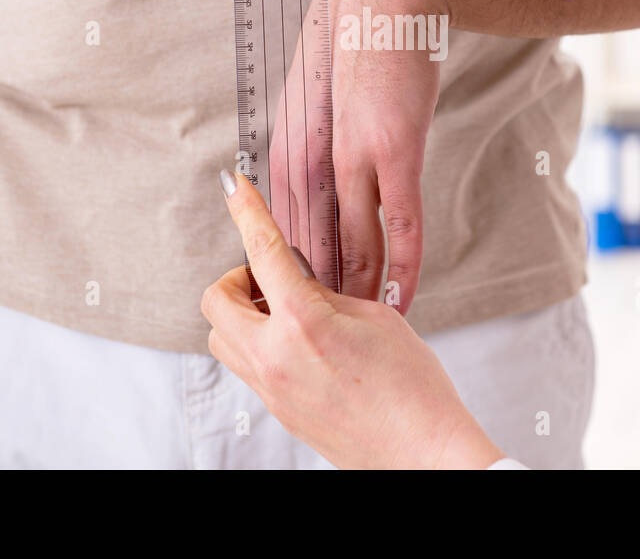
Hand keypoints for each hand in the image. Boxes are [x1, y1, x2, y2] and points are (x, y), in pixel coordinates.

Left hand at [204, 171, 501, 469]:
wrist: (422, 451)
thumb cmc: (412, 386)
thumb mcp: (374, 318)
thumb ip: (328, 293)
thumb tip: (300, 283)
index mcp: (303, 322)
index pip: (261, 251)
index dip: (246, 211)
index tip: (234, 188)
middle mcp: (275, 357)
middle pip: (217, 300)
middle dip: (237, 277)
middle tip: (275, 277)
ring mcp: (272, 389)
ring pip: (222, 337)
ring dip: (242, 313)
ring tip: (287, 311)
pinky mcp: (278, 410)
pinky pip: (245, 366)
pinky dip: (257, 342)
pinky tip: (299, 342)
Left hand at [321, 0, 442, 310]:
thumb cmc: (355, 41)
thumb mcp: (316, 93)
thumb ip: (313, 138)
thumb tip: (319, 174)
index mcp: (289, 148)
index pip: (291, 227)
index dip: (299, 270)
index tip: (303, 305)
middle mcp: (312, 160)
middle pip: (314, 245)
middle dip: (322, 295)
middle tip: (328, 340)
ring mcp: (355, 157)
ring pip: (354, 242)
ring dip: (359, 290)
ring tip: (364, 333)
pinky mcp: (395, 150)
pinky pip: (400, 222)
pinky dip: (401, 263)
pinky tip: (402, 294)